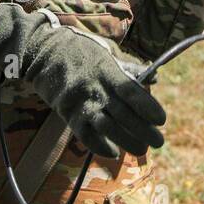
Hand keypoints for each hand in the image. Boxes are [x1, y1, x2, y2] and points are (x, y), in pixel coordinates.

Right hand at [0, 2, 166, 157]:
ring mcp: (79, 101)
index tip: (161, 120)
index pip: (131, 91)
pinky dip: (100, 146)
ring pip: (107, 128)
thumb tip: (154, 78)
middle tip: (158, 142)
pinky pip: (84, 135)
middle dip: (143, 131)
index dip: (147, 107)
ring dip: (126, 142)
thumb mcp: (106, 53)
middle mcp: (95, 87)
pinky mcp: (66, 112)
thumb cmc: (80, 51)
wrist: (41, 51)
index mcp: (107, 70)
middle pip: (123, 114)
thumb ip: (129, 68)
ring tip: (140, 150)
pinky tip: (112, 151)